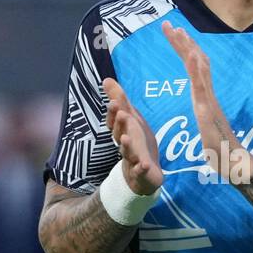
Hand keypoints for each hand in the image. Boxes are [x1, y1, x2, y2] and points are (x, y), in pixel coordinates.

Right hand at [103, 77, 162, 193]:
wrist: (146, 174)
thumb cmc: (138, 144)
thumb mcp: (131, 120)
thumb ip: (120, 101)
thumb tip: (106, 79)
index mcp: (123, 132)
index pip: (115, 121)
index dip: (113, 113)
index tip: (114, 102)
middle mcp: (125, 145)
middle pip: (120, 134)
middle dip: (120, 124)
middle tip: (122, 113)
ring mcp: (132, 160)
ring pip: (127, 152)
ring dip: (126, 145)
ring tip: (126, 138)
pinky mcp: (141, 174)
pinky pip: (140, 171)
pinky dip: (141, 169)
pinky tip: (144, 165)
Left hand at [161, 21, 252, 184]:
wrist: (237, 167)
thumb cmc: (223, 153)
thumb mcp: (208, 130)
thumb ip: (206, 117)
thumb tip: (204, 109)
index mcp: (205, 98)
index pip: (194, 68)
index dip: (185, 50)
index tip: (175, 32)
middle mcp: (208, 96)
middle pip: (196, 63)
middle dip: (182, 42)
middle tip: (168, 24)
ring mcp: (209, 103)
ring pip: (199, 71)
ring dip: (188, 50)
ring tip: (178, 31)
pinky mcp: (209, 113)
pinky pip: (202, 89)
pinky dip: (197, 72)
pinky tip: (192, 57)